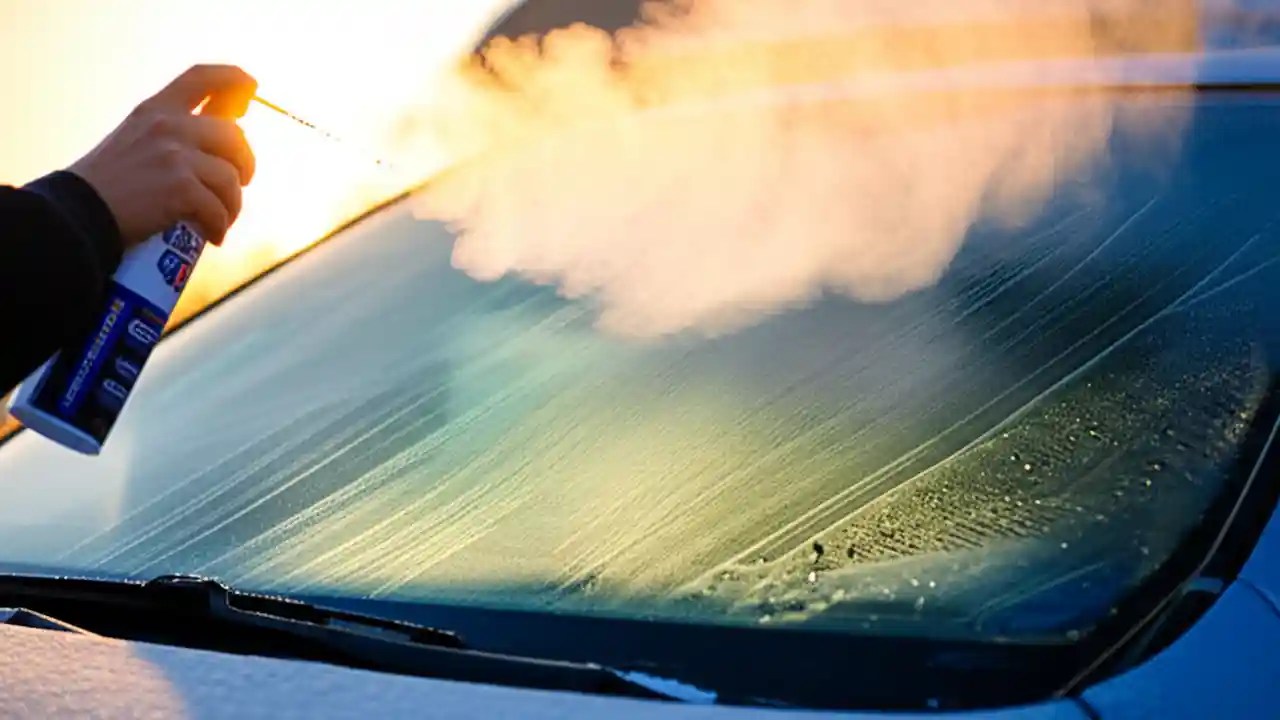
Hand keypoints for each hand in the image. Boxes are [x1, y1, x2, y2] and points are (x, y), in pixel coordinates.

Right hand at [69, 64, 257, 247]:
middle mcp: (168, 126)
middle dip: (244, 164)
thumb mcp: (133, 140)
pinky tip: (214, 236)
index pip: (201, 78)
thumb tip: (220, 137)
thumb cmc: (106, 184)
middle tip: (240, 184)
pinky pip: (219, 209)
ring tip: (221, 220)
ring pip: (232, 178)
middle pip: (234, 136)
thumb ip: (170, 134)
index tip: (251, 85)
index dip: (233, 78)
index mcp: (155, 109)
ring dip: (233, 204)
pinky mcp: (181, 188)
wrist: (78, 212)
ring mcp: (175, 156)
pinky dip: (220, 226)